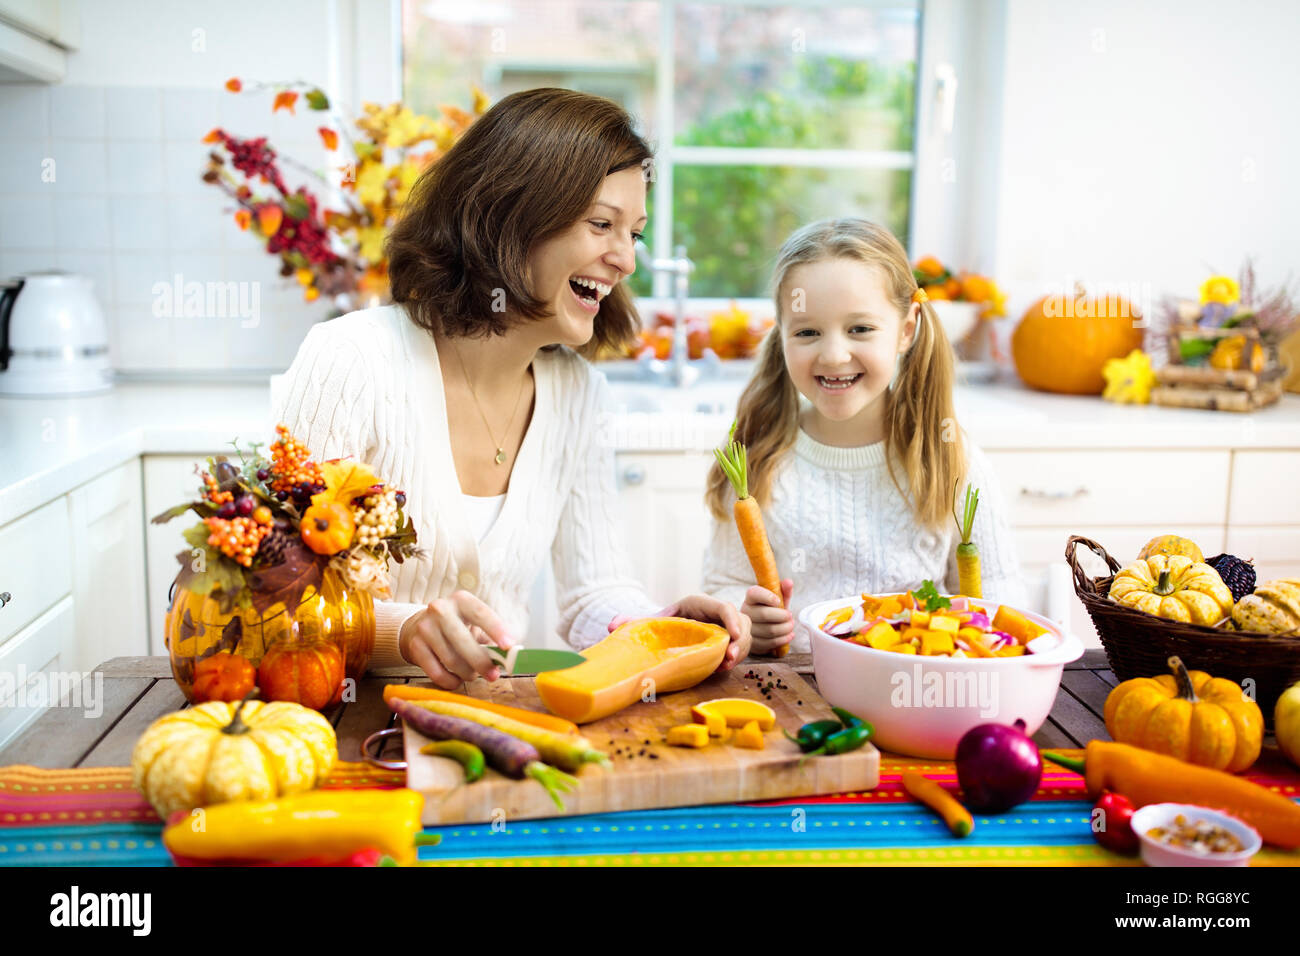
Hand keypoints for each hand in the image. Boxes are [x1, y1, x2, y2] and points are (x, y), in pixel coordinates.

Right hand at [399, 590, 515, 688]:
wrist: (418, 626)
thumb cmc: (457, 626)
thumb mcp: (473, 623)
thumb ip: (492, 637)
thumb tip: (512, 656)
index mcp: (462, 600)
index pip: (481, 613)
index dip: (496, 629)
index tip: (510, 645)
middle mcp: (441, 609)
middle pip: (464, 640)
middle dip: (481, 662)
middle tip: (493, 675)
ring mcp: (425, 627)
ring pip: (451, 660)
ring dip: (467, 673)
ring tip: (473, 675)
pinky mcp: (415, 646)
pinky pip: (436, 672)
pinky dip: (450, 681)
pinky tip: (457, 680)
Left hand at [608, 594, 751, 670]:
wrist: (674, 627)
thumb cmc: (667, 622)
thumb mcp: (656, 621)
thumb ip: (637, 622)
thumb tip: (612, 626)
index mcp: (701, 604)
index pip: (724, 607)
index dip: (732, 620)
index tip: (732, 636)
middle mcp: (718, 614)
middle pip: (740, 624)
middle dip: (738, 642)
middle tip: (729, 659)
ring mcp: (727, 628)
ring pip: (744, 638)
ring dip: (738, 653)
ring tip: (725, 666)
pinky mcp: (731, 641)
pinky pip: (741, 649)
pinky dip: (735, 659)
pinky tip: (722, 668)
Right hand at [741, 578, 794, 655]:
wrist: (763, 628)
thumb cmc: (772, 610)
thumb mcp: (779, 599)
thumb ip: (784, 591)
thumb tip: (788, 582)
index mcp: (751, 597)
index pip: (754, 593)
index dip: (767, 597)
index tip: (778, 601)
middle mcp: (745, 612)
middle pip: (764, 614)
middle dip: (782, 616)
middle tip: (791, 617)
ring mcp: (747, 628)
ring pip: (769, 630)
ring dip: (785, 629)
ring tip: (790, 626)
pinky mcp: (752, 643)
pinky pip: (769, 643)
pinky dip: (783, 640)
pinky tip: (789, 636)